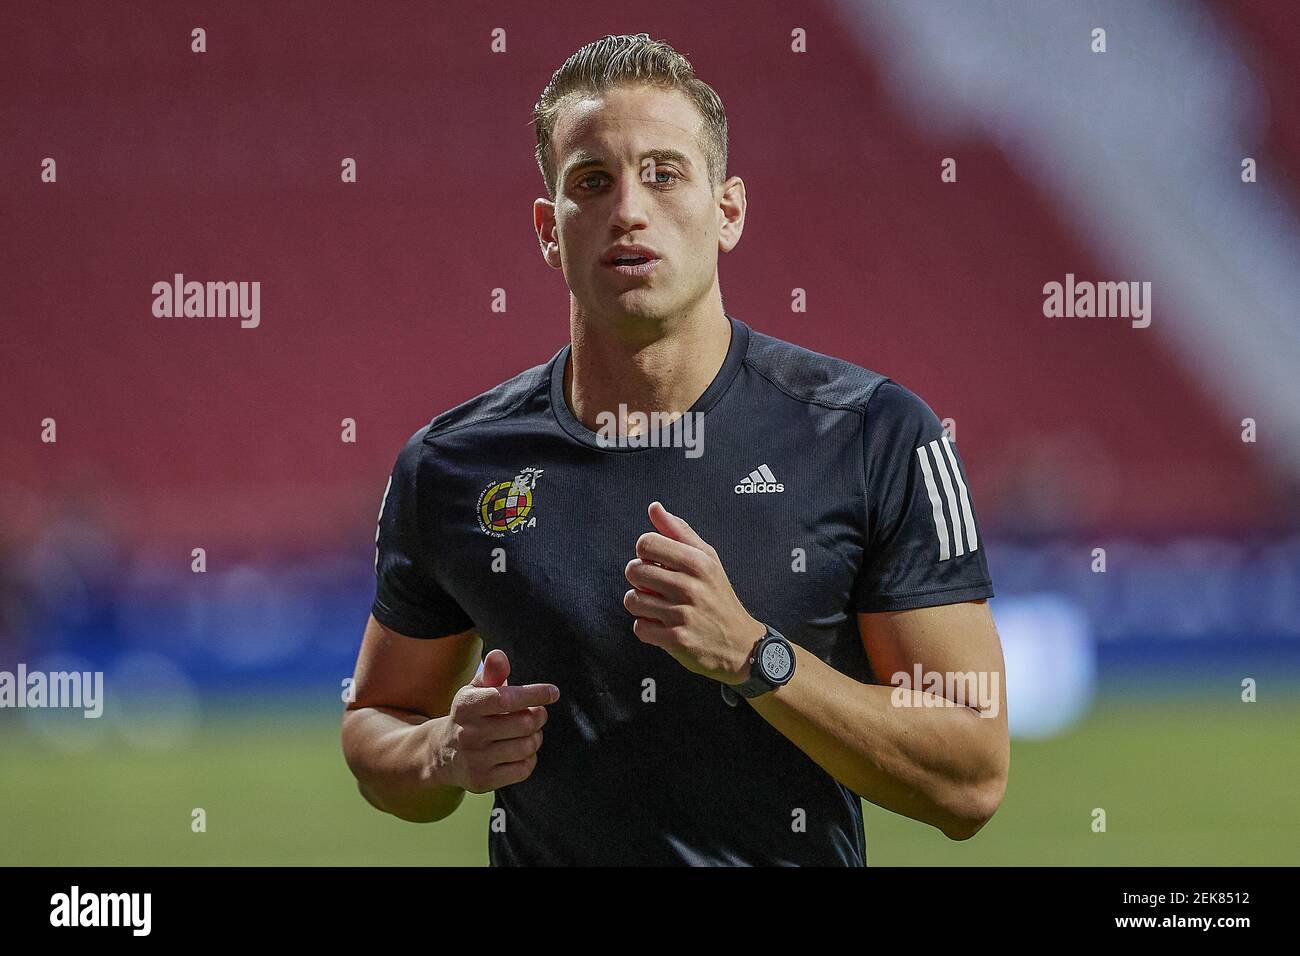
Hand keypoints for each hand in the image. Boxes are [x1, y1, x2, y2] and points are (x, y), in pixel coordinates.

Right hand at [431, 648, 557, 793]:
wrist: (441, 754)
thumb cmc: (468, 716)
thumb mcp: (474, 691)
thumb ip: (491, 673)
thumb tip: (499, 655)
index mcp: (466, 705)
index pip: (505, 699)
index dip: (534, 694)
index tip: (552, 692)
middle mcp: (468, 733)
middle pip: (524, 723)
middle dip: (539, 716)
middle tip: (537, 713)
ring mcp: (474, 759)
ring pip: (527, 746)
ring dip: (536, 737)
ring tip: (529, 732)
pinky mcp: (482, 781)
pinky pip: (523, 769)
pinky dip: (530, 758)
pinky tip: (520, 751)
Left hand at [623, 501, 766, 683]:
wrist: (740, 644)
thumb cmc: (718, 595)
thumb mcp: (707, 558)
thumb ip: (678, 531)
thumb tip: (654, 507)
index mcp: (697, 562)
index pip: (646, 543)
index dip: (644, 552)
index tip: (656, 562)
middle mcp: (690, 587)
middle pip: (634, 570)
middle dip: (639, 578)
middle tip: (656, 586)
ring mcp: (683, 614)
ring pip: (632, 600)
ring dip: (641, 604)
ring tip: (658, 606)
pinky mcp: (676, 639)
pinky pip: (640, 628)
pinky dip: (647, 628)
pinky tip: (662, 625)